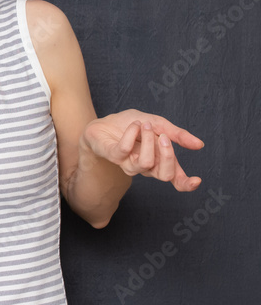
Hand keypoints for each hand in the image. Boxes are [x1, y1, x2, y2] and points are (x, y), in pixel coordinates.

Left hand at [80, 109, 204, 191]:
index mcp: (160, 161)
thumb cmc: (132, 125)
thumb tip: (199, 145)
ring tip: (144, 125)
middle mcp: (146, 166)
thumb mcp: (158, 123)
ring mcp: (128, 164)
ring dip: (148, 141)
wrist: (104, 121)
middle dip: (168, 155)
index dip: (186, 183)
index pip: (175, 179)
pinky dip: (131, 134)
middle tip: (163, 136)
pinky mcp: (113, 156)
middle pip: (165, 175)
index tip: (197, 180)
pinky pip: (125, 150)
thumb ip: (177, 135)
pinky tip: (133, 125)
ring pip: (146, 163)